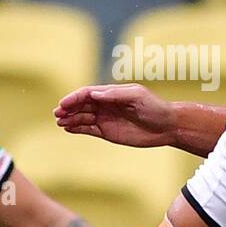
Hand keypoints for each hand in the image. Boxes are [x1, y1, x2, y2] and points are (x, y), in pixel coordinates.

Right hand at [54, 83, 177, 147]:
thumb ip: (115, 95)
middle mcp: (105, 105)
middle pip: (81, 105)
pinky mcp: (107, 132)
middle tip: (58, 114)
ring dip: (70, 119)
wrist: (167, 126)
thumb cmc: (155, 107)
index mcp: (111, 94)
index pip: (87, 94)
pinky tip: (68, 129)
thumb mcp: (137, 96)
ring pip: (82, 117)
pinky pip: (88, 129)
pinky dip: (77, 128)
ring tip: (61, 123)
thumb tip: (94, 95)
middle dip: (68, 109)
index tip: (63, 104)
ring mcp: (105, 119)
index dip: (74, 98)